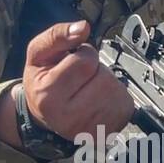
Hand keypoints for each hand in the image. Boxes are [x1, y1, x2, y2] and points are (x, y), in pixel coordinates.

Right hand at [0, 20, 134, 149]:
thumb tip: (82, 27)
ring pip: (117, 92)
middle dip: (97, 71)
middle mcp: (68, 118)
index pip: (86, 61)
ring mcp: (87, 130)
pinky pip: (124, 107)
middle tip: (81, 79)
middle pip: (105, 78)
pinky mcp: (104, 135)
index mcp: (48, 96)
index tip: (72, 62)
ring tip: (89, 90)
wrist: (43, 116)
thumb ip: (58, 35)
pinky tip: (98, 103)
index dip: (83, 54)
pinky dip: (115, 100)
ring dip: (107, 85)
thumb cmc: (42, 82)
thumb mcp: (39, 53)